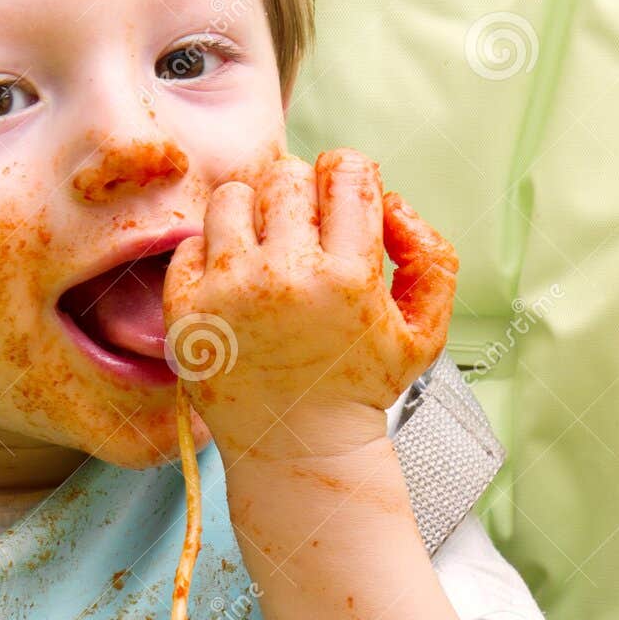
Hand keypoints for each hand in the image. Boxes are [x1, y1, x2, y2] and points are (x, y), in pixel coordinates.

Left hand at [163, 149, 458, 462]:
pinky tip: (233, 283)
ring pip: (232, 197)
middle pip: (286, 177)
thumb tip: (392, 202)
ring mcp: (228, 295)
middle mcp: (284, 279)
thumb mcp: (425, 330)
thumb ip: (431, 257)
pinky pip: (189, 244)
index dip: (348, 178)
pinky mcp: (187, 313)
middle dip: (301, 196)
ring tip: (265, 251)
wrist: (299, 450)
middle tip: (305, 234)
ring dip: (252, 214)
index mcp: (348, 277)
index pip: (345, 169)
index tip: (344, 205)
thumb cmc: (358, 386)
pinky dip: (211, 255)